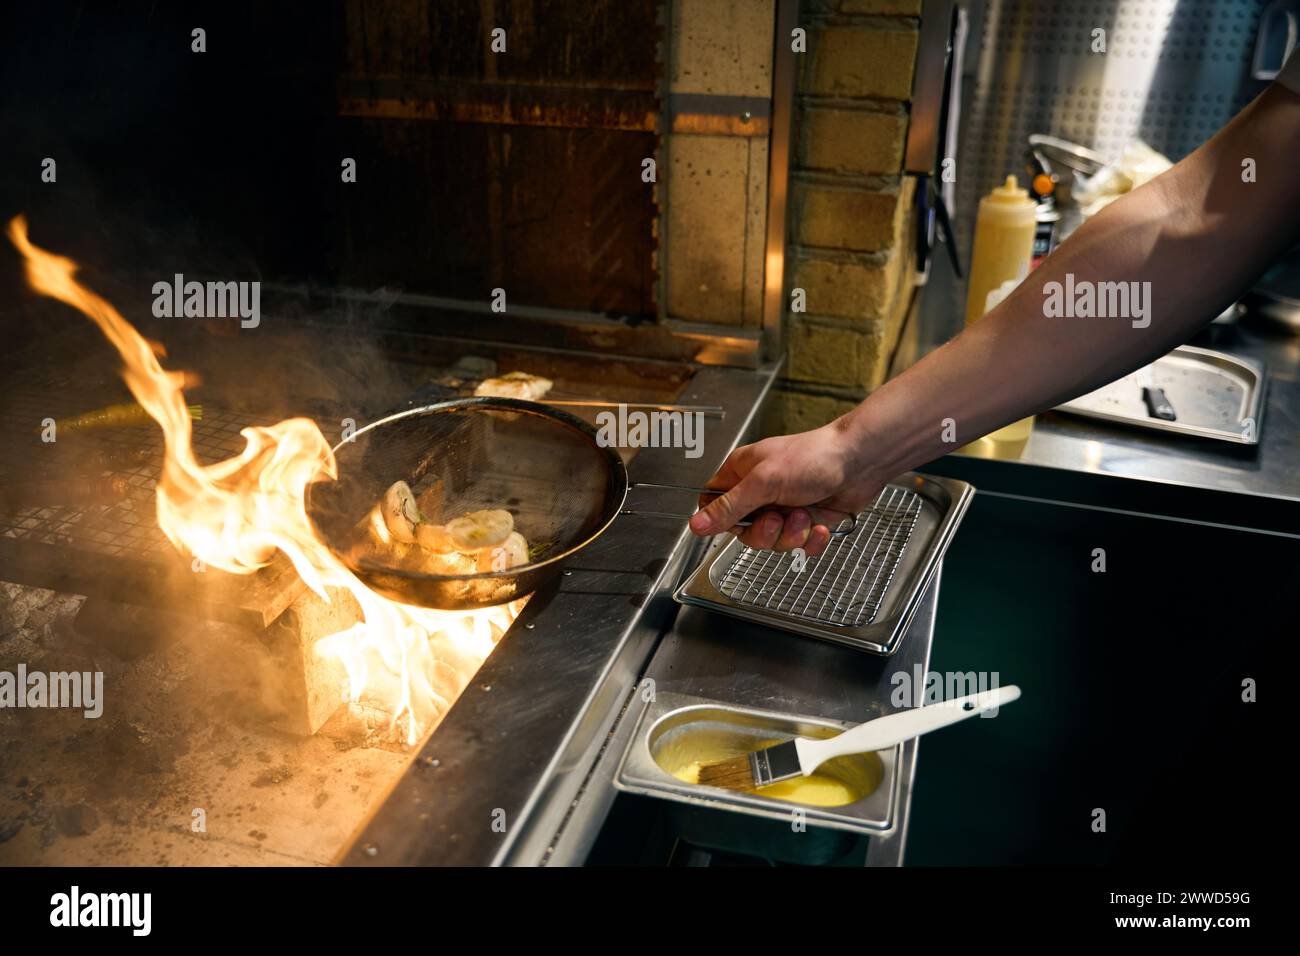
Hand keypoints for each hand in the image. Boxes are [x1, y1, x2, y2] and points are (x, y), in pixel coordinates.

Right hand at [687, 422, 883, 554]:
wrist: (861, 460)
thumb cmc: (813, 457)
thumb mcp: (763, 482)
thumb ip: (728, 507)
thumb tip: (696, 525)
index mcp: (741, 473)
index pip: (712, 503)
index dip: (719, 520)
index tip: (734, 524)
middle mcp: (760, 491)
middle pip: (742, 531)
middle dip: (763, 532)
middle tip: (777, 518)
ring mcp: (783, 507)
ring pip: (771, 542)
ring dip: (790, 534)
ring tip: (804, 516)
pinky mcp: (806, 521)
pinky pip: (798, 545)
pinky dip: (811, 540)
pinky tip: (821, 526)